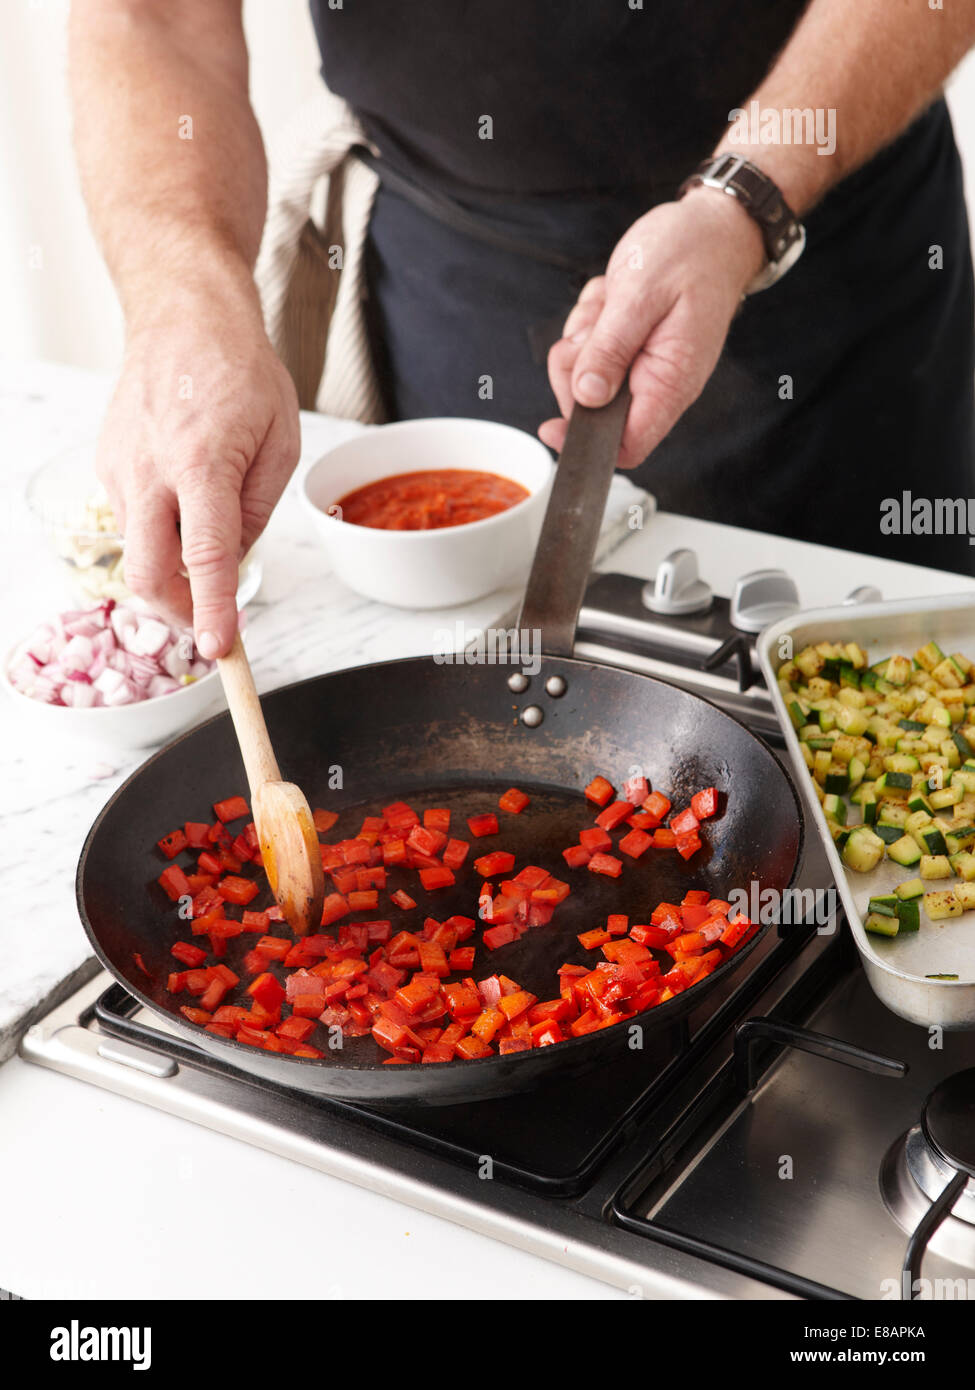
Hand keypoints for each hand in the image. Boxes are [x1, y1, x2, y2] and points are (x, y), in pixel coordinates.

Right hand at [97, 285, 299, 657]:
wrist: (183, 317)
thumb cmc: (242, 373)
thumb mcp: (281, 442)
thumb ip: (257, 511)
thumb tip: (232, 562)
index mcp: (202, 464)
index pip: (205, 558)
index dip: (211, 610)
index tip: (218, 648)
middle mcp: (150, 471)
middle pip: (147, 573)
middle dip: (179, 611)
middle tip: (209, 619)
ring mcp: (120, 469)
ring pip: (140, 550)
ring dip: (173, 563)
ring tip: (209, 522)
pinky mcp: (106, 466)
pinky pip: (133, 521)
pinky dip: (161, 530)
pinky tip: (185, 497)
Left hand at [540, 188, 765, 466]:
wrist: (715, 227)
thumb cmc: (690, 253)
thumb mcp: (641, 295)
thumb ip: (611, 349)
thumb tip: (586, 396)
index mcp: (670, 382)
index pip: (629, 445)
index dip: (587, 442)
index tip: (552, 425)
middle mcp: (658, 383)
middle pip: (592, 408)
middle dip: (576, 367)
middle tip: (596, 324)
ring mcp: (643, 367)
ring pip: (584, 374)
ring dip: (584, 336)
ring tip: (611, 301)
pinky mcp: (630, 350)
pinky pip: (589, 348)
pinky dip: (591, 320)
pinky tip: (613, 296)